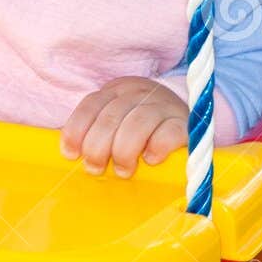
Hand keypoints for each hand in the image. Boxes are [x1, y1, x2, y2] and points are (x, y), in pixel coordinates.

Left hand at [61, 78, 189, 178]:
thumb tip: (71, 155)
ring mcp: (163, 105)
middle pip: (110, 116)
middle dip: (97, 146)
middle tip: (96, 168)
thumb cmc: (145, 127)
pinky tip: (150, 160)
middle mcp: (138, 92)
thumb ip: (98, 131)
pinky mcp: (185, 122)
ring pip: (136, 123)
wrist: (190, 115)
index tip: (70, 154)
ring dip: (123, 151)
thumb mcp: (119, 120)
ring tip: (123, 171)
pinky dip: (156, 148)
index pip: (91, 104)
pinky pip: (168, 132)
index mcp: (117, 90)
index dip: (76, 130)